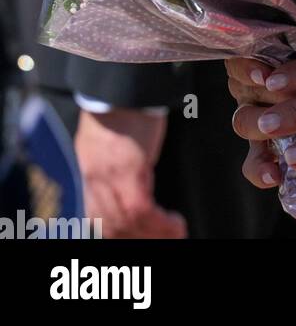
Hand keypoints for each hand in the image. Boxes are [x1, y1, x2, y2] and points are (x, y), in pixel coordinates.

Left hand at [74, 109, 186, 238]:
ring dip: (153, 235)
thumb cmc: (122, 108)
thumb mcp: (108, 140)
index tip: (141, 238)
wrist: (123, 85)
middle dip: (140, 239)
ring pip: (127, 223)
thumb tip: (120, 187)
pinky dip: (160, 223)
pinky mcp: (129, 170)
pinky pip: (141, 210)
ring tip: (174, 234)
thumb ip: (110, 167)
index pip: (98, 220)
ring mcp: (110, 177)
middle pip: (113, 226)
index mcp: (91, 174)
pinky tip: (175, 223)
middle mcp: (96, 181)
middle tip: (165, 240)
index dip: (120, 235)